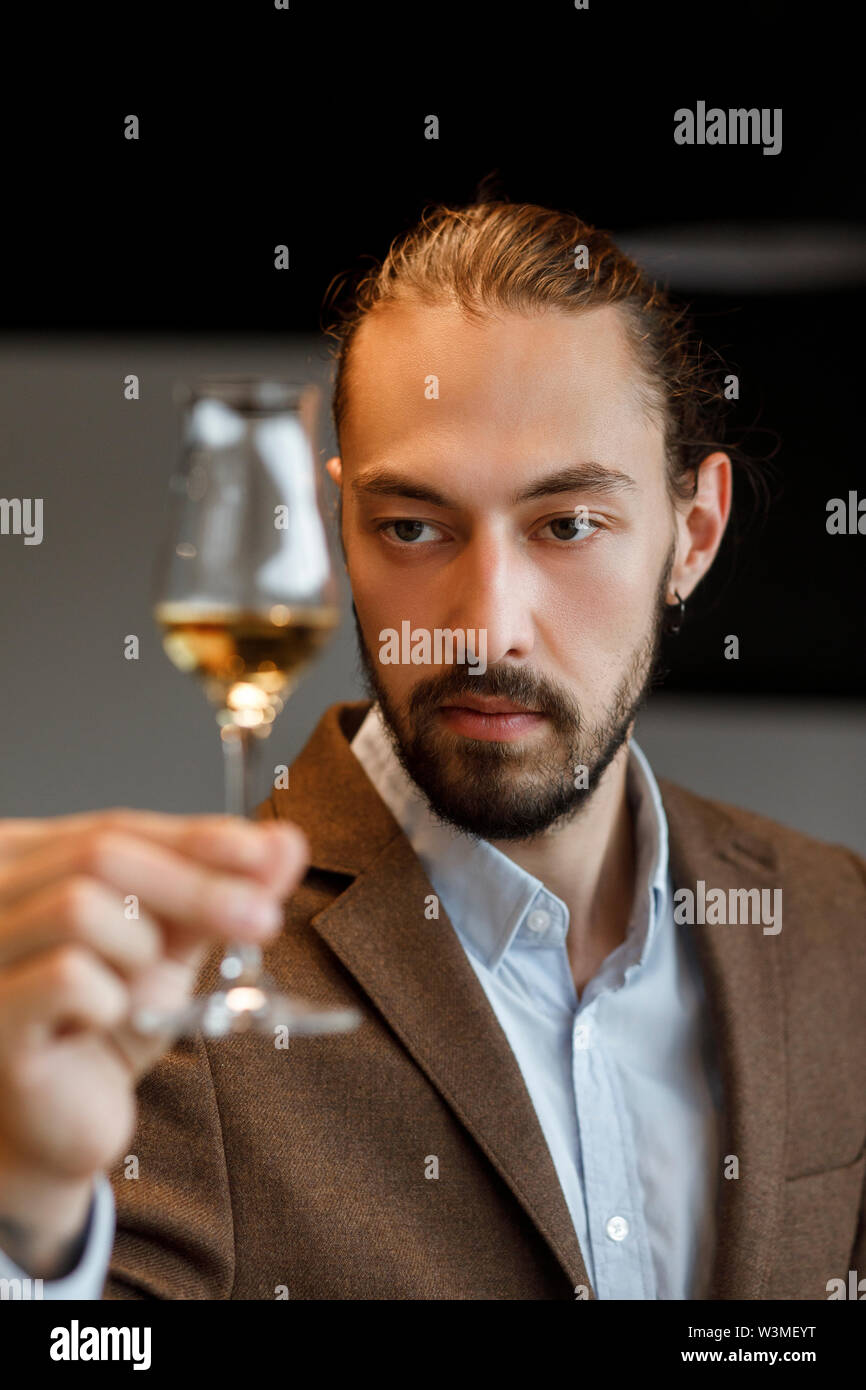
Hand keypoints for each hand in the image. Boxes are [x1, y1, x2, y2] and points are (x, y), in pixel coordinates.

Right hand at [0, 807, 306, 1274]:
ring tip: (134, 992)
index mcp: (29, 863)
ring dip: (137, 951)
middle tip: (263, 919)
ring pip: (77, 906)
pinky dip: (109, 1001)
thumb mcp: (172, 946)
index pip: (115, 828)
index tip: (262, 852)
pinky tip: (102, 1023)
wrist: (61, 1118)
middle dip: (196, 887)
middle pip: (100, 856)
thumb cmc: (102, 1022)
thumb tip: (284, 843)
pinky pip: (68, 977)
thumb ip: (221, 891)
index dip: (194, 839)